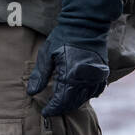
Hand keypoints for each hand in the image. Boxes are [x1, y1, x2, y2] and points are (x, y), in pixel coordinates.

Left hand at [27, 0, 121, 116]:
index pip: (61, 100)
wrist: (87, 22)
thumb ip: (40, 75)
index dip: (52, 108)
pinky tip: (78, 95)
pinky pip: (95, 91)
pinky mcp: (103, 73)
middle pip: (73, 102)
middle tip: (52, 109)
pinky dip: (86, 95)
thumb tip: (31, 93)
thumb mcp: (47, 54)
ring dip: (73, 103)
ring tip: (62, 104)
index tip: (45, 112)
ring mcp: (97, 76)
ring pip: (84, 98)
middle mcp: (86, 78)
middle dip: (62, 108)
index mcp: (71, 73)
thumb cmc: (64, 36)